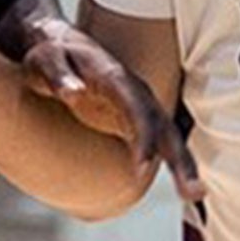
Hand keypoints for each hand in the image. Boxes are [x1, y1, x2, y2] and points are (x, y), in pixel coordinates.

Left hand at [24, 24, 203, 201]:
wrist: (57, 44)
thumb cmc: (49, 54)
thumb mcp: (44, 60)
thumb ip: (57, 76)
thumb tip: (73, 93)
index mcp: (115, 78)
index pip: (138, 109)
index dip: (144, 138)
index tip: (143, 169)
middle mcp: (134, 92)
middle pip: (165, 126)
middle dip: (180, 159)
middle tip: (193, 193)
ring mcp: (137, 105)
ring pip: (168, 136)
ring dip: (183, 166)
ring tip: (195, 196)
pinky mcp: (133, 118)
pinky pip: (158, 142)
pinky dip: (172, 163)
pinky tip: (181, 188)